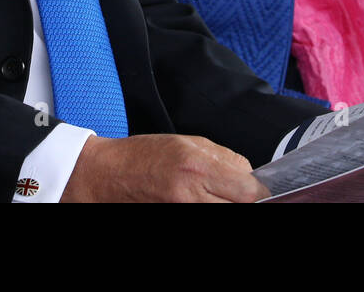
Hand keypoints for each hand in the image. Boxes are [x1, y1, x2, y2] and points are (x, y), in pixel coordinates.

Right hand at [61, 134, 268, 201]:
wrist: (106, 177)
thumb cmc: (143, 156)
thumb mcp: (186, 143)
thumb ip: (223, 158)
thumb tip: (249, 174)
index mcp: (197, 168)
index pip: (249, 191)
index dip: (257, 190)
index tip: (256, 188)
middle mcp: (191, 196)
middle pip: (241, 207)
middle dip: (243, 200)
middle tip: (234, 192)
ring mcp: (182, 212)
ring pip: (224, 213)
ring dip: (226, 204)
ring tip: (214, 195)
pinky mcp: (174, 220)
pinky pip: (207, 218)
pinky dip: (211, 209)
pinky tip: (204, 201)